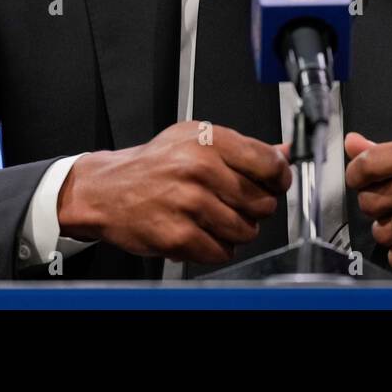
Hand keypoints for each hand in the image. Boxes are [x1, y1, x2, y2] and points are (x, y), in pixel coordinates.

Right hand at [56, 120, 291, 264]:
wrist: (106, 189)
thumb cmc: (154, 165)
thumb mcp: (195, 139)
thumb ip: (243, 148)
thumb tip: (285, 152)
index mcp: (209, 140)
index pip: (270, 164)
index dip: (278, 179)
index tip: (273, 184)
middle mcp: (200, 168)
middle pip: (263, 203)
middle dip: (253, 208)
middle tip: (232, 203)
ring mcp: (189, 203)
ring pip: (245, 231)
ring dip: (234, 231)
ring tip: (211, 218)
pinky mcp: (178, 234)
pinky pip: (221, 252)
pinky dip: (214, 248)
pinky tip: (198, 232)